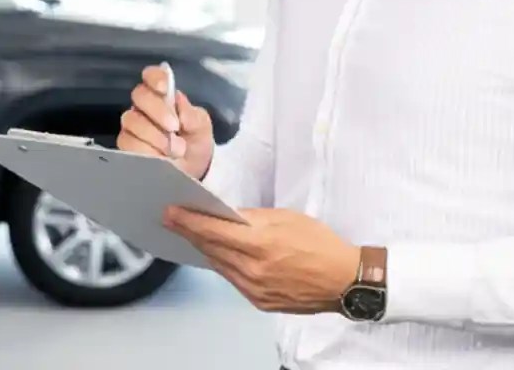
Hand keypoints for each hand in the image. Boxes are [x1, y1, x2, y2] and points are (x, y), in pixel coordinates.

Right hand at [118, 65, 215, 180]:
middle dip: (158, 111)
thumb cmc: (195, 141)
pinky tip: (161, 158)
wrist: (193, 169)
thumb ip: (191, 114)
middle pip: (139, 96)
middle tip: (175, 128)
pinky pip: (129, 143)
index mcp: (162, 95)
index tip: (164, 88)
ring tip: (175, 149)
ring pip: (132, 121)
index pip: (151, 76)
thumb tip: (178, 102)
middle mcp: (143, 107)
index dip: (155, 78)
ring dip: (155, 136)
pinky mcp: (126, 146)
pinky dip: (147, 151)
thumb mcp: (201, 127)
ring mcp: (132, 126)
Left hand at [164, 207, 360, 314]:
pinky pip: (232, 279)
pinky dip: (223, 264)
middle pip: (211, 249)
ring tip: (190, 234)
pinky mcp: (259, 301)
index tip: (170, 213)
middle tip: (171, 220)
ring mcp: (254, 289)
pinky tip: (217, 254)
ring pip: (219, 265)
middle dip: (189, 233)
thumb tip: (228, 217)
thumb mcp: (287, 218)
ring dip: (203, 249)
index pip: (213, 231)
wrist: (343, 281)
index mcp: (261, 244)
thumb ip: (254, 218)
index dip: (188, 221)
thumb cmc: (321, 245)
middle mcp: (253, 269)